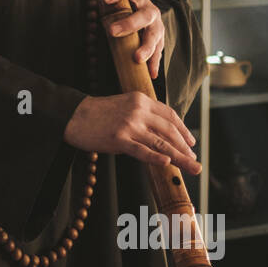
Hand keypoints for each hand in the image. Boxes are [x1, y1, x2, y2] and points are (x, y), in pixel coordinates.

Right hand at [62, 93, 200, 175]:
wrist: (72, 115)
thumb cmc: (97, 113)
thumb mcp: (124, 106)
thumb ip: (142, 116)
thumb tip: (160, 134)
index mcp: (141, 100)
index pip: (170, 116)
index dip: (183, 130)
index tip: (191, 143)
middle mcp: (138, 110)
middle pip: (169, 130)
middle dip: (185, 147)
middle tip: (195, 160)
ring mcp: (129, 124)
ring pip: (160, 142)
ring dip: (179, 156)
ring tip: (192, 166)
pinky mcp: (119, 138)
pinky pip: (142, 150)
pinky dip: (156, 157)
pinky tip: (167, 163)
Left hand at [101, 0, 164, 78]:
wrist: (143, 13)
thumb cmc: (123, 4)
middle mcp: (149, 9)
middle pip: (143, 15)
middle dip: (129, 23)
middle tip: (111, 31)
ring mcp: (156, 26)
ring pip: (154, 35)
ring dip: (146, 47)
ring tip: (137, 58)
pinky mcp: (159, 41)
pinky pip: (158, 53)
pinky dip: (154, 64)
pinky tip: (151, 73)